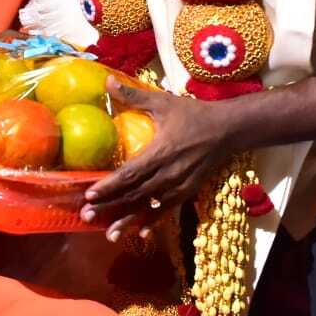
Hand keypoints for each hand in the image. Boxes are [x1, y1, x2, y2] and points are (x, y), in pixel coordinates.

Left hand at [81, 78, 230, 241]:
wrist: (228, 130)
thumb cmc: (193, 114)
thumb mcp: (163, 101)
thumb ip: (133, 95)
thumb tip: (106, 80)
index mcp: (160, 152)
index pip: (130, 173)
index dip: (110, 186)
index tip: (90, 194)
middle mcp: (168, 174)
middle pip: (134, 194)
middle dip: (110, 207)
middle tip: (86, 216)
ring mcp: (178, 186)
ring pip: (148, 207)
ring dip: (127, 221)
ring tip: (108, 235)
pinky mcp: (187, 193)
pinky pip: (166, 211)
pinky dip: (152, 222)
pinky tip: (140, 234)